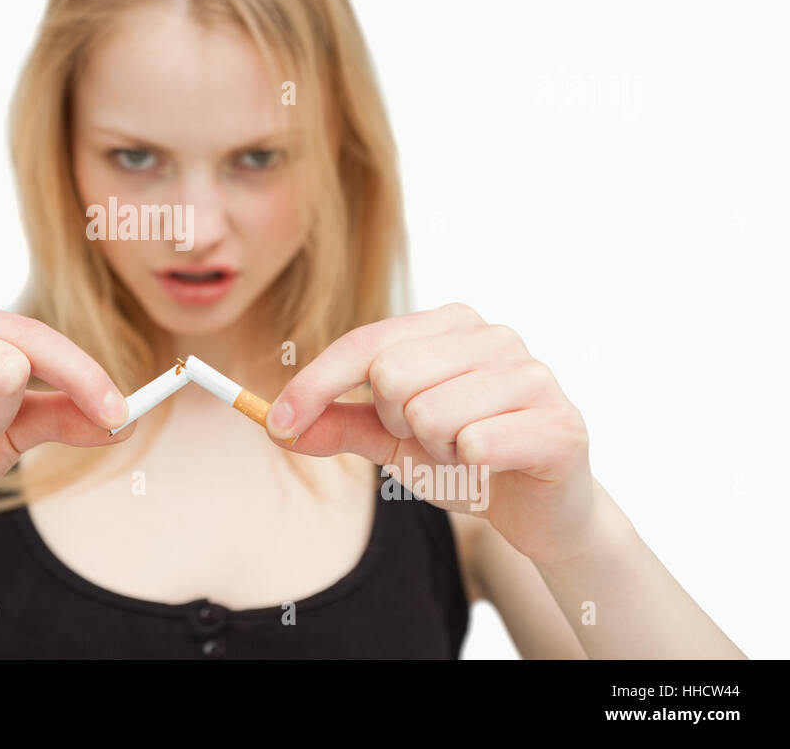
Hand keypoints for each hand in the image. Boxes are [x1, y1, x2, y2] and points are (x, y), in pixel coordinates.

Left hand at [266, 302, 593, 565]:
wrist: (540, 510)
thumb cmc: (466, 460)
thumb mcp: (392, 441)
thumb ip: (338, 425)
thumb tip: (276, 423)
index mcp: (450, 325)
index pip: (364, 343)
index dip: (315, 385)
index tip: (278, 422)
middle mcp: (493, 337)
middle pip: (391, 375)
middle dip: (396, 425)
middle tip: (431, 441)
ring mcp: (531, 376)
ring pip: (431, 414)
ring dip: (437, 452)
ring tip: (466, 454)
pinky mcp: (559, 423)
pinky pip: (477, 444)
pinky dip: (471, 468)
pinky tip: (495, 467)